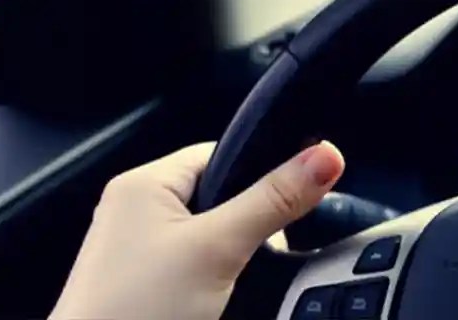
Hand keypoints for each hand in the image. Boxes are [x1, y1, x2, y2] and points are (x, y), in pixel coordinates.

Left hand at [51, 141, 345, 319]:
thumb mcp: (219, 248)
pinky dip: (214, 280)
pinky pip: (196, 267)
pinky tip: (215, 301)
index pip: (223, 153)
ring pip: (212, 236)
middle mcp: (135, 211)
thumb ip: (273, 200)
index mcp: (143, 183)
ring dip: (233, 257)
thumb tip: (325, 157)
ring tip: (228, 284)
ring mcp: (138, 252)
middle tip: (250, 255)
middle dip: (248, 226)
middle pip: (222, 197)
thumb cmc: (132, 313)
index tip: (291, 198)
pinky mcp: (144, 287)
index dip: (261, 173)